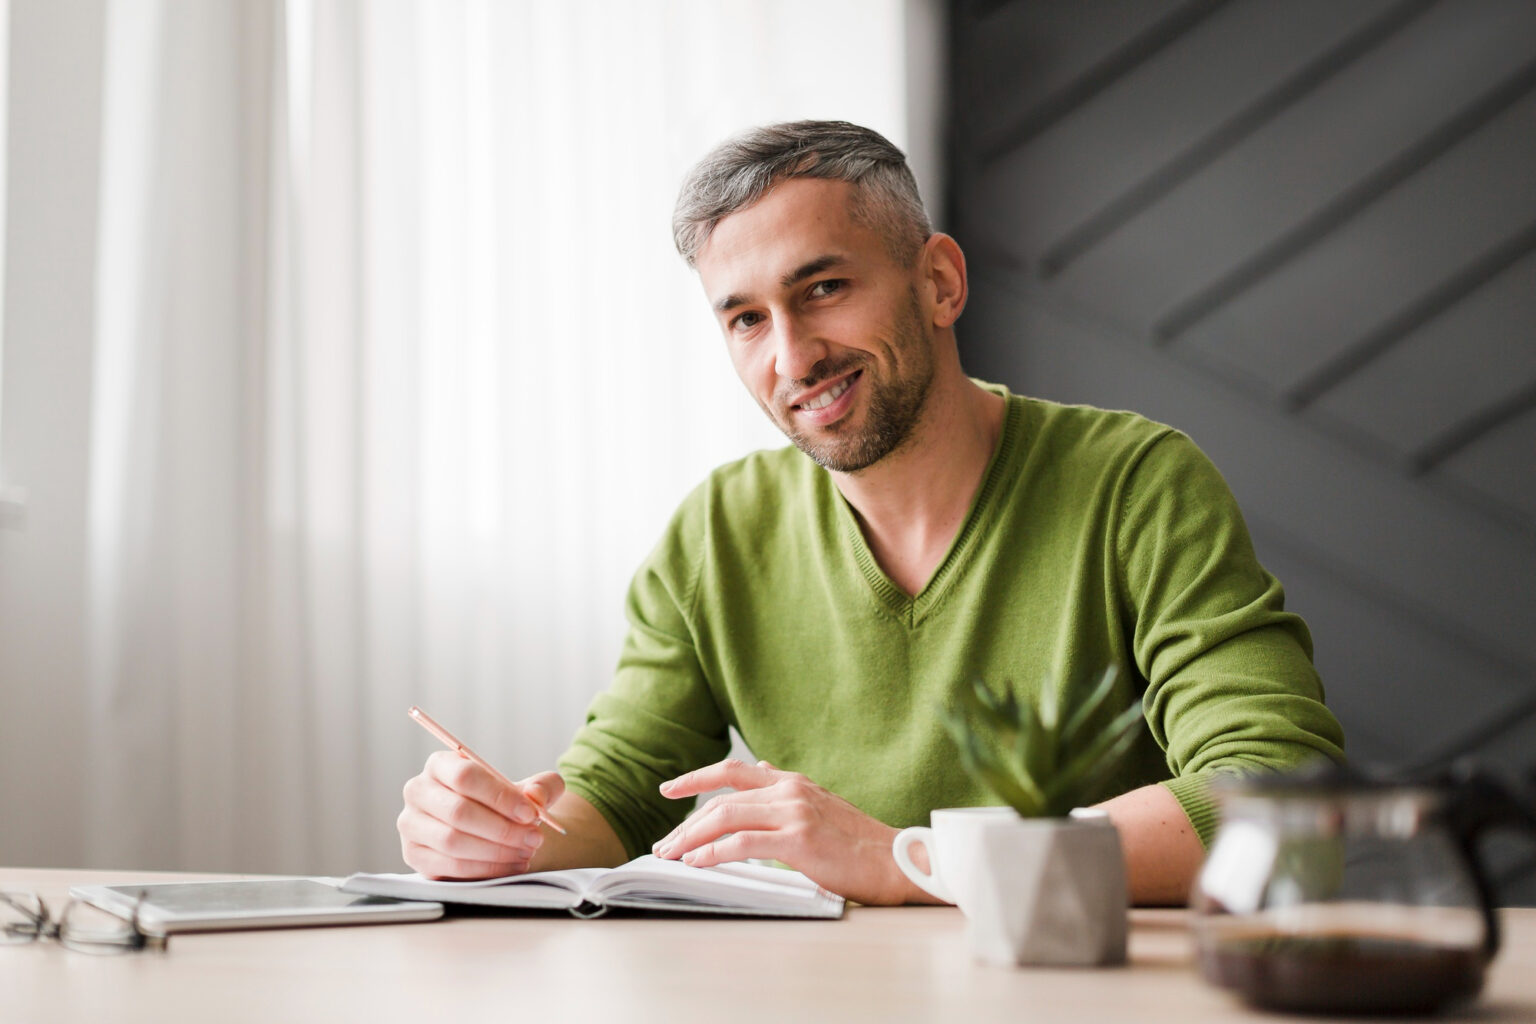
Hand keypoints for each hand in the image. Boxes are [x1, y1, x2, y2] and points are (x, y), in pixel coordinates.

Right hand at [398, 751, 563, 879]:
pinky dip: (485, 869)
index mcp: (441, 764)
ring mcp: (411, 825)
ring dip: (495, 851)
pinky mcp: (414, 855)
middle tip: (534, 839)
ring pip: (452, 841)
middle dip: (502, 829)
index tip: (531, 814)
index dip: (500, 796)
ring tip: (525, 852)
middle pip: (458, 811)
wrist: (492, 830)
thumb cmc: (507, 804)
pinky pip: (450, 866)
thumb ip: (542, 787)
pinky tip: (511, 866)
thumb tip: (536, 798)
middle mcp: (418, 791)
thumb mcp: (531, 788)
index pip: (466, 776)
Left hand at [651, 758, 923, 904]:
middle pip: (721, 798)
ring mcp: (794, 812)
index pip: (732, 772)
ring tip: (672, 855)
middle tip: (664, 844)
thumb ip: (786, 790)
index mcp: (792, 782)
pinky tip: (697, 862)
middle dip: (686, 822)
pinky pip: (743, 843)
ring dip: (692, 837)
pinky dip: (714, 852)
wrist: (896, 861)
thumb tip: (763, 770)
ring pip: (726, 817)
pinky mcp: (799, 839)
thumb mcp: (819, 804)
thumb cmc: (858, 843)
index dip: (695, 778)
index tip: (668, 789)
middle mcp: (790, 790)